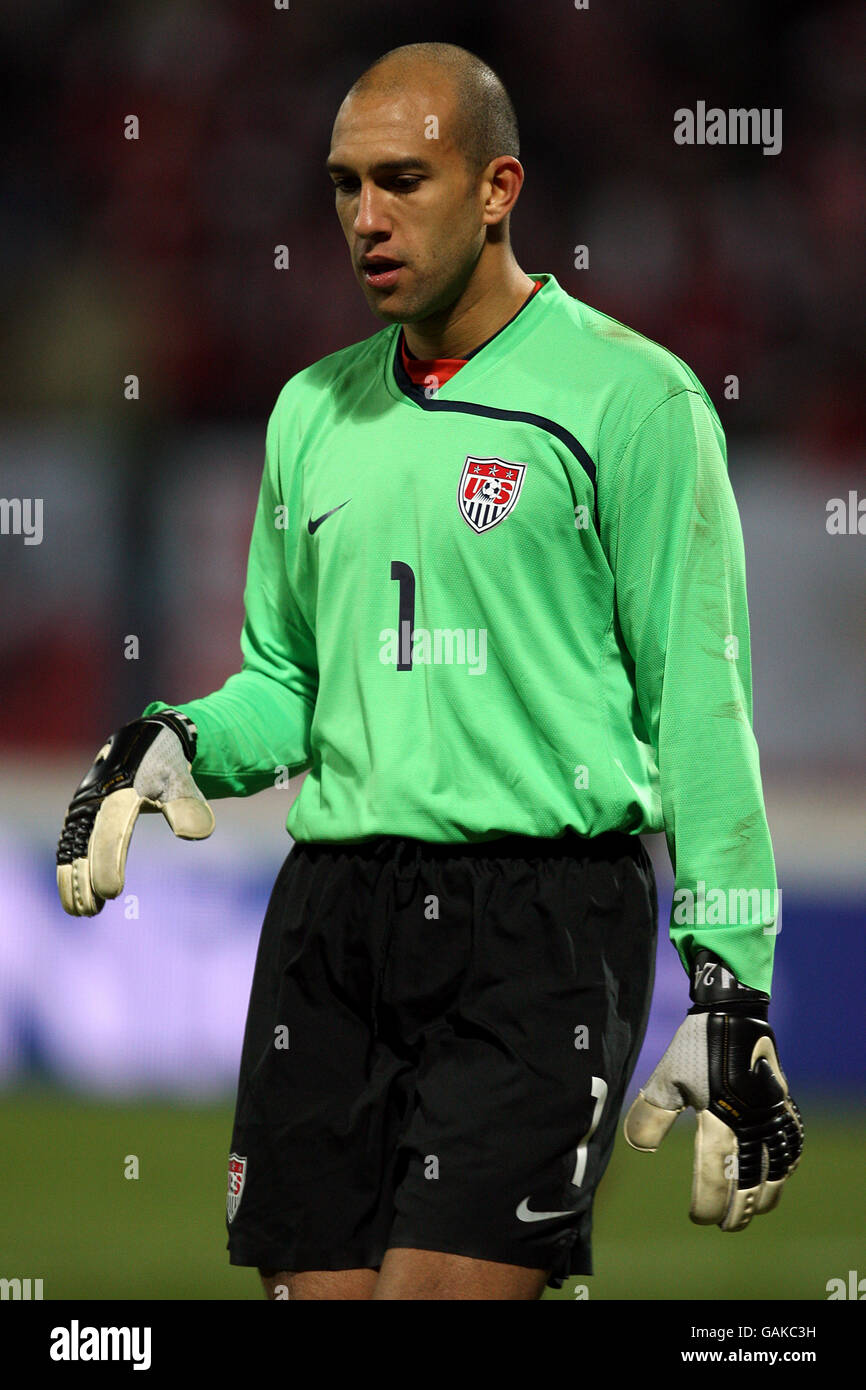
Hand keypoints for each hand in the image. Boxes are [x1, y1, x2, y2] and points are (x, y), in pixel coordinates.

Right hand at [56, 710, 214, 915]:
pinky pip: (70, 842)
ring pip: (72, 846)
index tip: (112, 894)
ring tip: (80, 911)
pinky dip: (69, 867)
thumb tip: (197, 835)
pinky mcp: (80, 812)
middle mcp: (96, 798)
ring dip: (72, 878)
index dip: (109, 863)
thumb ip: (189, 808)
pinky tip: (75, 895)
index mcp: (123, 792)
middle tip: (91, 912)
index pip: (112, 833)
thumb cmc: (168, 768)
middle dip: (85, 879)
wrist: (145, 741)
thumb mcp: (182, 783)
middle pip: (85, 844)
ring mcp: (84, 805)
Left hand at [623, 949, 803, 1230]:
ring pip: (776, 1169)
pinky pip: (791, 1144)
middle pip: (750, 1182)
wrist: (732, 1014)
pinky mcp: (782, 1104)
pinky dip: (786, 1166)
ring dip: (766, 1194)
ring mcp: (771, 1116)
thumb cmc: (695, 1047)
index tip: (699, 1218)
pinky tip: (778, 1174)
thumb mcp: (665, 1078)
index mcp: (719, 1120)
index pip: (716, 1177)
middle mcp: (750, 1124)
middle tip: (727, 1225)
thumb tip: (638, 1148)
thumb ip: (652, 1115)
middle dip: (739, 1209)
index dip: (708, 1203)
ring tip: (754, 1209)